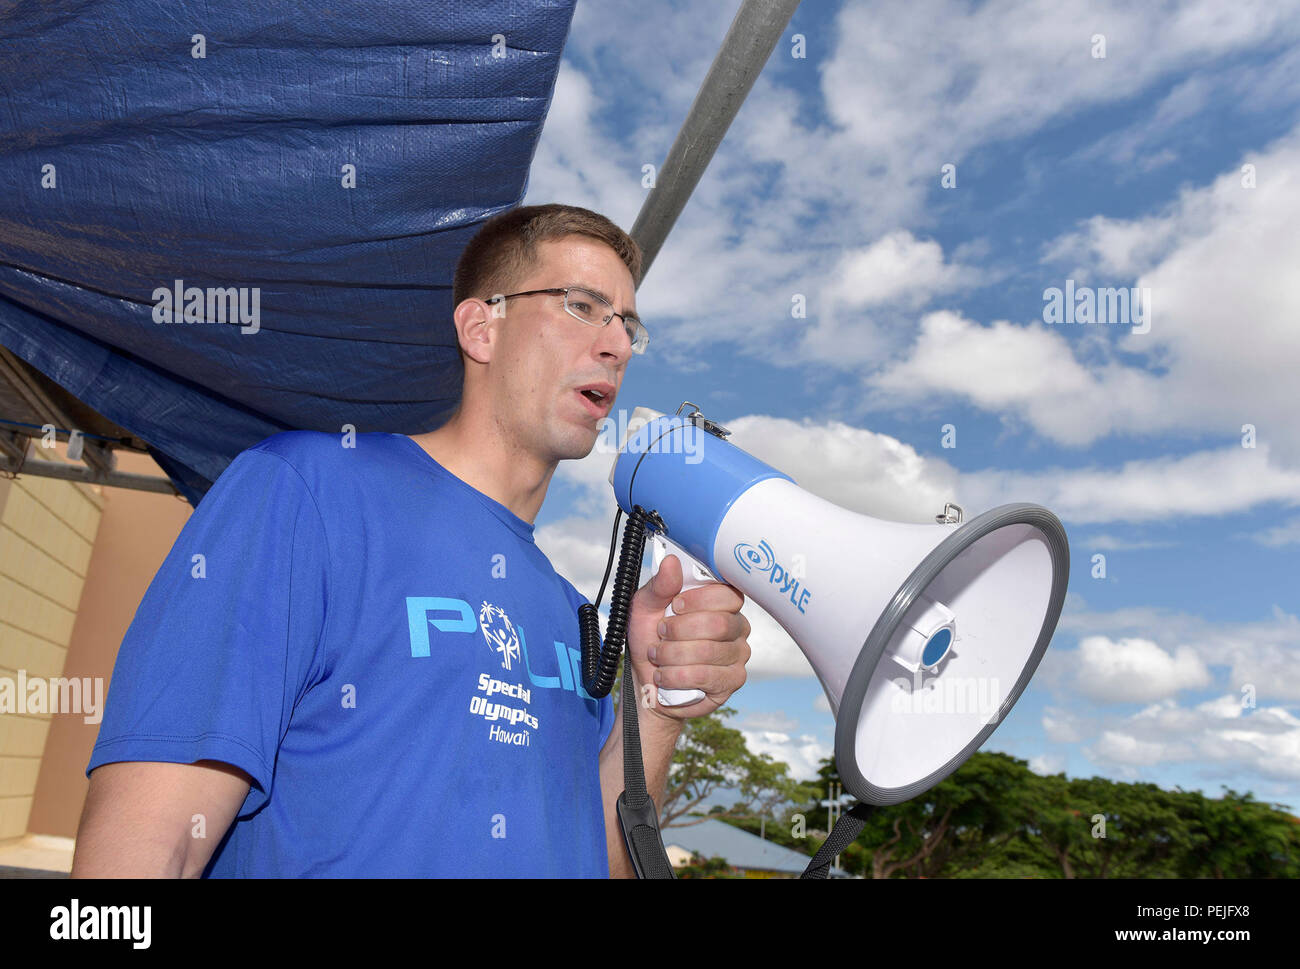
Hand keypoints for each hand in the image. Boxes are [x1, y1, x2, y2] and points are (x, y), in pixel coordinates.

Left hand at [624, 554, 751, 721]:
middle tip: (661, 633)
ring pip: (710, 651)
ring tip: (658, 657)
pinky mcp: (733, 680)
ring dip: (673, 655)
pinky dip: (677, 676)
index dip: (698, 600)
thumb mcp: (646, 608)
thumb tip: (671, 562)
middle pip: (718, 624)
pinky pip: (708, 677)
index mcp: (722, 603)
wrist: (646, 682)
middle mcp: (736, 626)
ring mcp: (738, 654)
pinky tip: (666, 675)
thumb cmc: (652, 641)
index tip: (675, 605)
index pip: (727, 594)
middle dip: (679, 631)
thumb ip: (660, 586)